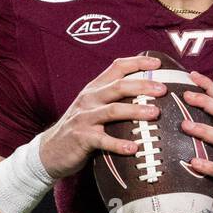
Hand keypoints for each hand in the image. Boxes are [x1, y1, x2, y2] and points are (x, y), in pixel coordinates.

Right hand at [36, 55, 167, 177]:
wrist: (50, 151)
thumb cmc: (80, 128)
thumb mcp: (93, 107)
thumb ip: (114, 99)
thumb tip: (148, 94)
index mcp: (94, 89)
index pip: (117, 67)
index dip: (138, 62)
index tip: (158, 63)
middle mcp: (89, 99)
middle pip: (118, 86)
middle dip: (142, 86)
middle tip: (163, 89)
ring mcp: (84, 118)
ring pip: (112, 110)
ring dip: (135, 111)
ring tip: (154, 114)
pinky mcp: (82, 138)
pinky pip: (102, 140)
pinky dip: (118, 144)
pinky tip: (133, 148)